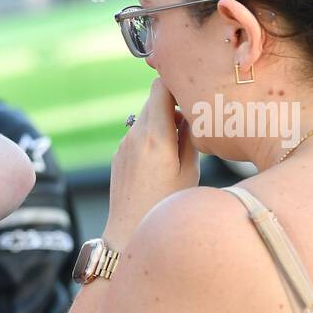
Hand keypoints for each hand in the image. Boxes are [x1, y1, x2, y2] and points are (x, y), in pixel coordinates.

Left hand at [104, 78, 198, 248]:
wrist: (128, 230)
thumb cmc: (164, 203)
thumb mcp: (189, 170)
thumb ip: (190, 136)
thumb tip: (191, 114)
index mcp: (155, 135)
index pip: (161, 87)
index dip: (177, 82)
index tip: (194, 89)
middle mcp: (135, 134)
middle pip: (154, 98)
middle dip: (173, 101)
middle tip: (194, 115)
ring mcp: (123, 144)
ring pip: (145, 116)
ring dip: (162, 120)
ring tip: (180, 140)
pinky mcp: (118, 154)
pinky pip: (137, 134)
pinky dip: (151, 135)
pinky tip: (163, 157)